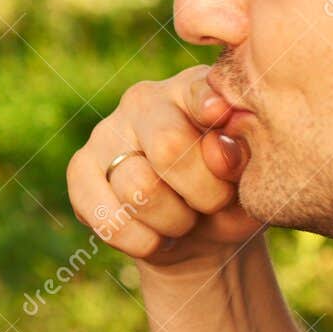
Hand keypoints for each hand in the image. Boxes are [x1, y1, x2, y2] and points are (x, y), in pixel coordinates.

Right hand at [66, 64, 263, 264]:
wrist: (200, 238)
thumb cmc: (232, 196)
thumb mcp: (253, 179)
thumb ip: (243, 159)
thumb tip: (220, 150)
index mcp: (192, 89)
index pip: (199, 93)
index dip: (210, 108)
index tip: (220, 116)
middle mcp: (144, 100)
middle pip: (168, 146)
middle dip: (204, 193)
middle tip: (214, 205)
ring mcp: (105, 133)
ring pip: (139, 188)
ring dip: (175, 222)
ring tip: (185, 220)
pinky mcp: (80, 170)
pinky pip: (109, 219)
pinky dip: (142, 242)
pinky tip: (155, 238)